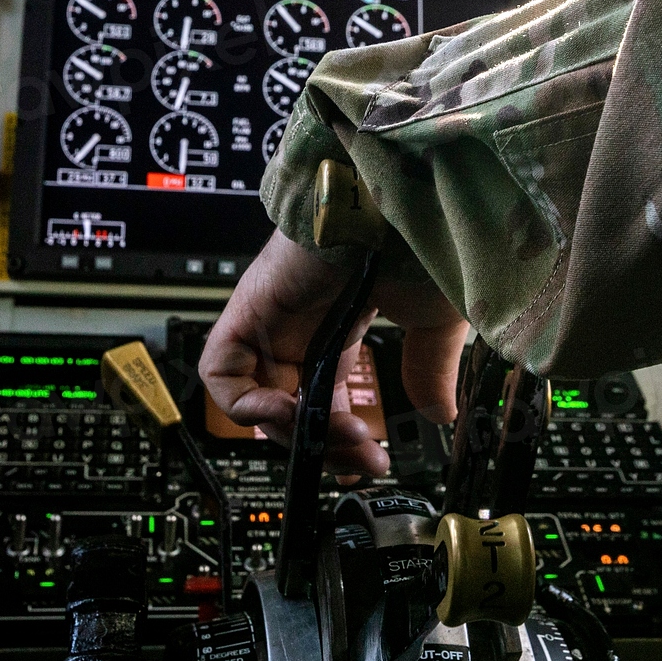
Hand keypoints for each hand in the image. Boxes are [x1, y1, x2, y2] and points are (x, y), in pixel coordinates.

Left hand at [199, 230, 468, 479]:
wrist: (408, 198)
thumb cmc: (424, 239)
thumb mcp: (435, 321)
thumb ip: (429, 369)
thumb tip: (440, 413)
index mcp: (340, 323)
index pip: (320, 395)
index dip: (336, 436)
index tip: (364, 463)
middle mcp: (301, 323)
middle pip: (290, 407)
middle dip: (324, 444)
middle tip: (360, 459)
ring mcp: (273, 317)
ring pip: (258, 398)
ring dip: (294, 432)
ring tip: (333, 436)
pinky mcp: (250, 307)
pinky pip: (221, 370)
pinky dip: (244, 404)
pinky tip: (288, 411)